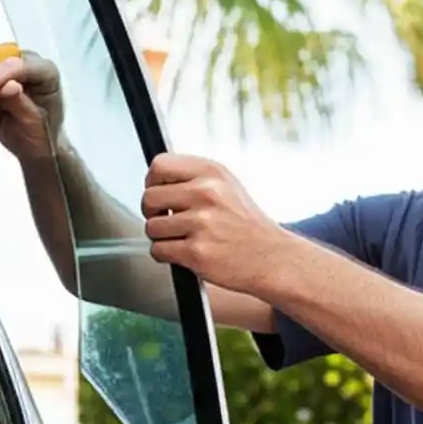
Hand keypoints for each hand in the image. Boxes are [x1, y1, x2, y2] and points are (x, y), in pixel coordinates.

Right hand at [0, 50, 64, 160]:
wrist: (35, 144)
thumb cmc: (41, 136)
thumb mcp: (31, 125)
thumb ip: (19, 104)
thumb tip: (7, 85)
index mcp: (46, 72)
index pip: (18, 66)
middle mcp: (32, 63)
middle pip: (0, 62)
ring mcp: (15, 67)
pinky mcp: (1, 74)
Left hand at [141, 153, 290, 295]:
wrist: (273, 258)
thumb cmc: (248, 226)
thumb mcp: (227, 186)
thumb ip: (195, 178)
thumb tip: (156, 179)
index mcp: (212, 172)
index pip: (160, 165)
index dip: (152, 181)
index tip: (158, 192)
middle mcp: (207, 193)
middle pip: (149, 197)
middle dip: (152, 212)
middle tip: (165, 219)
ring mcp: (201, 222)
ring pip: (152, 227)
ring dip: (161, 237)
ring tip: (181, 238)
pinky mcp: (196, 251)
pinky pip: (158, 250)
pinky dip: (165, 255)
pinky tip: (184, 252)